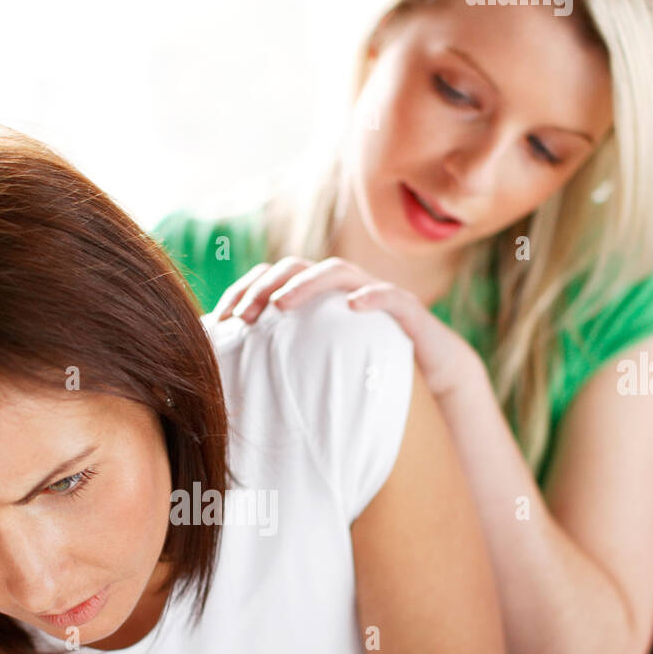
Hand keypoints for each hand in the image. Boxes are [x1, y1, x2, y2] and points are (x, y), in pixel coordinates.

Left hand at [213, 255, 482, 400]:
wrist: (431, 370)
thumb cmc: (369, 369)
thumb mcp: (319, 366)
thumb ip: (285, 364)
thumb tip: (235, 386)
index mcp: (317, 297)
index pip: (272, 278)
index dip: (244, 291)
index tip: (221, 320)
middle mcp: (342, 286)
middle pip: (296, 267)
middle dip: (266, 286)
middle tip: (244, 315)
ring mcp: (373, 292)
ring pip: (337, 272)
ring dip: (307, 285)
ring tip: (282, 305)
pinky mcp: (406, 310)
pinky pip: (390, 295)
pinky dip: (372, 297)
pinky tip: (354, 306)